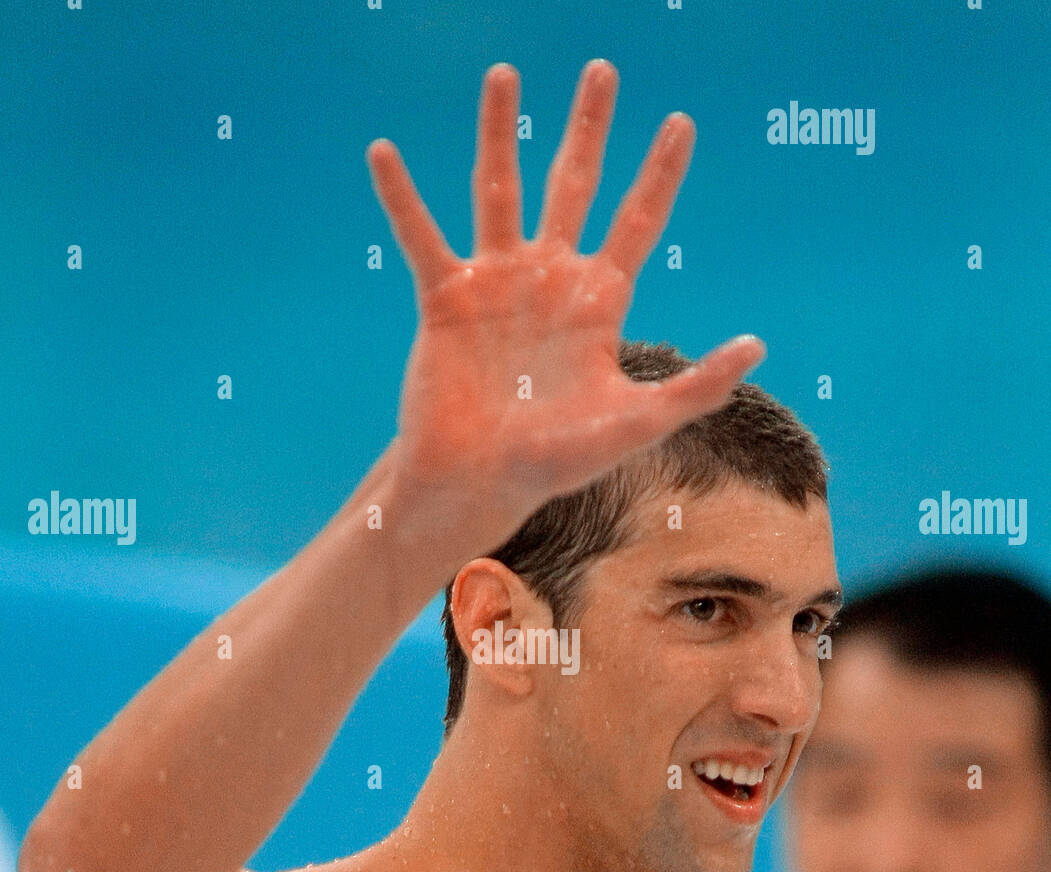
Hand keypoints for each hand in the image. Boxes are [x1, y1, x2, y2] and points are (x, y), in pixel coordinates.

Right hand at [367, 60, 765, 523]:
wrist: (480, 482)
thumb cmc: (556, 461)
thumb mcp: (636, 422)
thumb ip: (697, 386)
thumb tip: (758, 345)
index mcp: (596, 303)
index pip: (636, 222)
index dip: (659, 174)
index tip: (680, 124)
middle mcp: (548, 280)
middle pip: (573, 185)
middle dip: (588, 129)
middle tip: (602, 70)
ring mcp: (496, 283)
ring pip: (499, 189)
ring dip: (499, 132)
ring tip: (503, 73)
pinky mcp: (444, 297)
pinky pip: (421, 235)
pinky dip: (401, 197)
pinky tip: (383, 152)